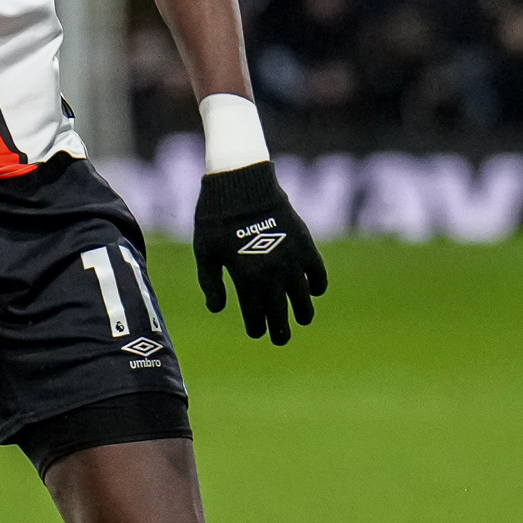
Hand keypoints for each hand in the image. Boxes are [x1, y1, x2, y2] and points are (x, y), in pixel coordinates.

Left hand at [194, 161, 326, 344]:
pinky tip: (312, 290)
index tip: (257, 332)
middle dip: (281, 329)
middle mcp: (271, 274)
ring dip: (303, 312)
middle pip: (280, 312)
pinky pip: (317, 273)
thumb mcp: (204, 252)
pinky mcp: (304, 244)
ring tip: (302, 319)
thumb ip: (210, 283)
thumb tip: (217, 309)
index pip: (255, 315)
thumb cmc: (216, 217)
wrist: (241, 183)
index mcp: (245, 279)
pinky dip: (317, 285)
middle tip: (281, 339)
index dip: (257, 328)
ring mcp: (290, 260)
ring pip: (303, 298)